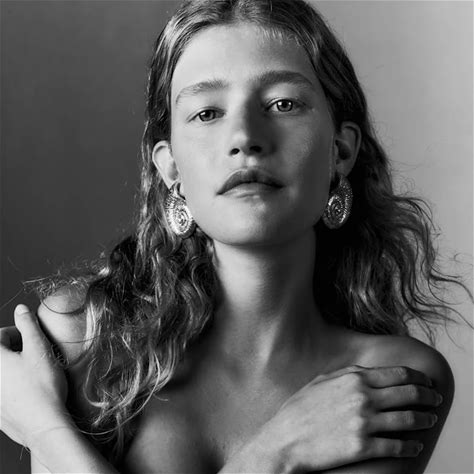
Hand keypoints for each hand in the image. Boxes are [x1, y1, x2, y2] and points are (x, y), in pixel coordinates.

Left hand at [0, 304, 69, 448]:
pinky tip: (27, 391)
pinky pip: (3, 391)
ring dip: (13, 369)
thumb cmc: (42, 387)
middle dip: (14, 350)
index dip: (19, 333)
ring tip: (32, 374)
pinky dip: (11, 387)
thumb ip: (28, 325)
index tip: (33, 339)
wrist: (43, 424)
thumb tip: (20, 310)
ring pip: (2, 373)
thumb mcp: (39, 349)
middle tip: (34, 355)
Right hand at [230, 365, 442, 473]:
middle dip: (427, 395)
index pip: (398, 374)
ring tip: (430, 420)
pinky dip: (411, 446)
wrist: (284, 440)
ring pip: (408, 420)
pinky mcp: (363, 448)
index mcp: (353, 379)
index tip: (425, 381)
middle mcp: (363, 397)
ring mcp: (364, 423)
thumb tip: (366, 371)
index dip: (418, 377)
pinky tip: (415, 446)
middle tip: (435, 399)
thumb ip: (346, 374)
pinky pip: (398, 447)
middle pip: (409, 393)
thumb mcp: (320, 381)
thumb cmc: (299, 410)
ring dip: (424, 419)